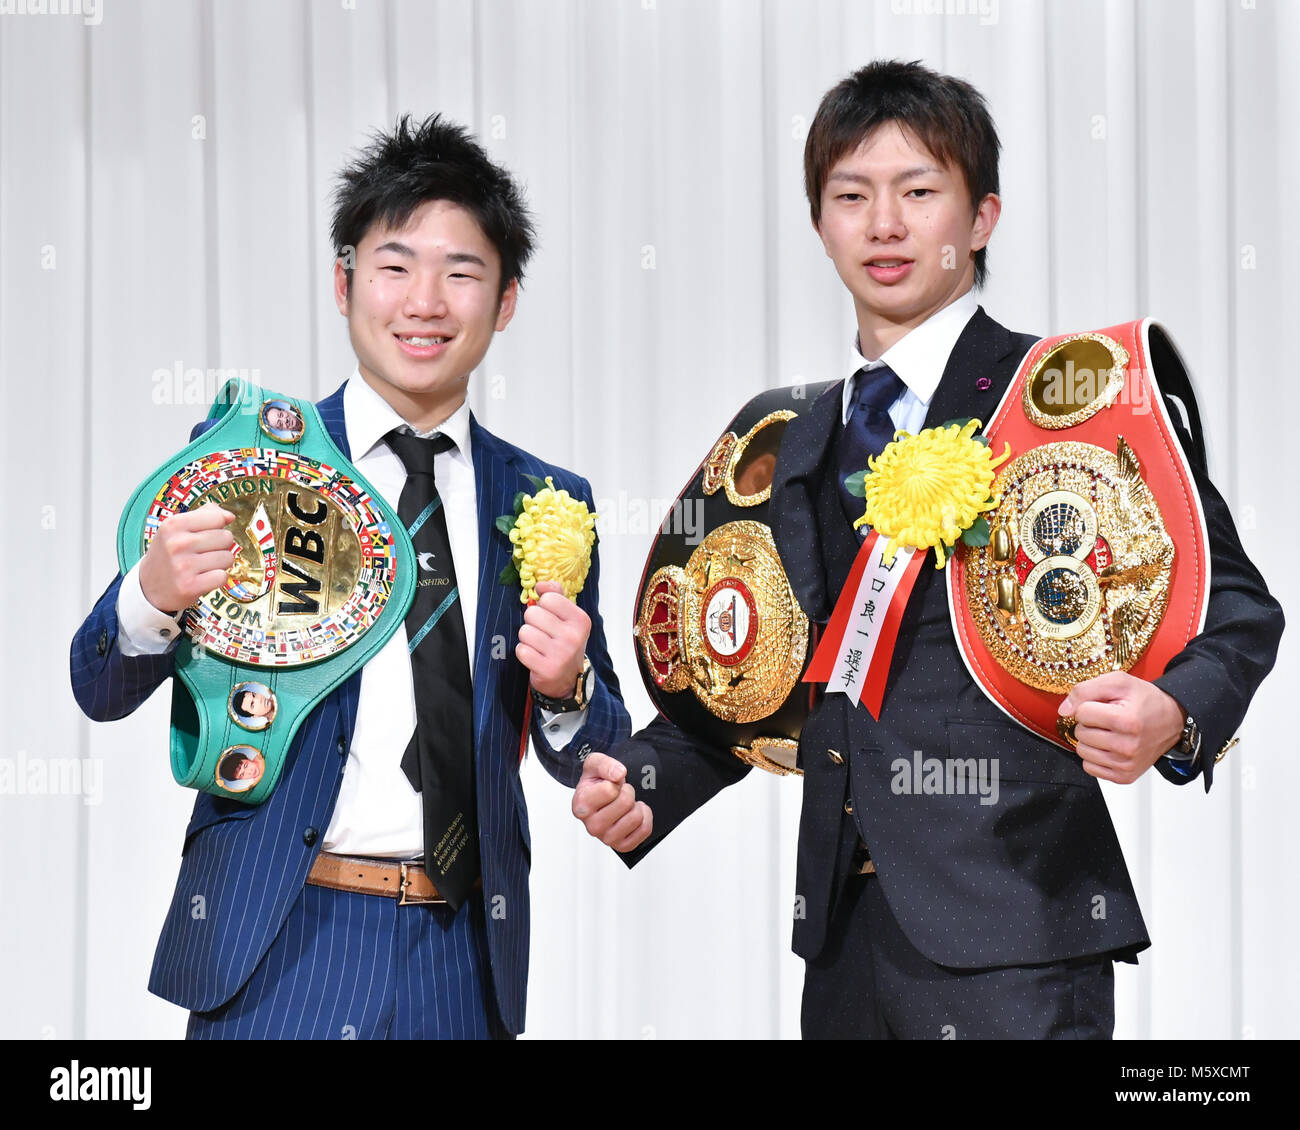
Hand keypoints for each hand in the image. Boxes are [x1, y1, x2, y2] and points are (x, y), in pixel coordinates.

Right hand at [139, 504, 236, 613]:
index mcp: (173, 524)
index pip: (218, 518)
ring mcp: (183, 566)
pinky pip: (223, 576)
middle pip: (226, 537)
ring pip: (227, 557)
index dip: (218, 527)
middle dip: (221, 545)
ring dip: (221, 563)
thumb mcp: (178, 528)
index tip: (207, 534)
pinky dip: (218, 578)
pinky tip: (204, 577)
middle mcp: (177, 543)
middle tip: (204, 553)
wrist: (148, 586)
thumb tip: (229, 516)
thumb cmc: (169, 554)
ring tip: (203, 565)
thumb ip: (205, 515)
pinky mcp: (189, 586)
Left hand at [516, 580, 590, 698]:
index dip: (543, 606)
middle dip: (532, 622)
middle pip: (532, 614)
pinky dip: (524, 653)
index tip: (550, 616)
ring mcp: (561, 654)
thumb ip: (556, 595)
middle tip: (542, 633)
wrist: (568, 679)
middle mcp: (573, 637)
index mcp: (580, 620)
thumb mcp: (568, 618)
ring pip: (524, 632)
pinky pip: (521, 650)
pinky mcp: (547, 669)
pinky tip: (535, 657)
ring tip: (538, 645)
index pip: (548, 599)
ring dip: (527, 638)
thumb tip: (540, 585)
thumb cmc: (565, 643)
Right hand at [572, 753, 652, 851]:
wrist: (600, 795)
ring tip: (625, 804)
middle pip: (625, 802)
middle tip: (619, 793)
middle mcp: (592, 826)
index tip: (609, 784)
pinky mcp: (622, 846)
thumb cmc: (596, 782)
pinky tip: (633, 813)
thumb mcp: (595, 763)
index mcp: (581, 807)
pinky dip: (645, 817)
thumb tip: (618, 774)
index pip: (609, 790)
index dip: (615, 782)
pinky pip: (645, 829)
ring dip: (635, 805)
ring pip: (636, 817)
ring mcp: (607, 838)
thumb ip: (605, 764)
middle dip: (627, 792)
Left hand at [1058, 671, 1186, 783]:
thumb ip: (1085, 690)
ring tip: (1109, 732)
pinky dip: (1095, 756)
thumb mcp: (1118, 682)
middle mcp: (1127, 746)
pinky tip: (1109, 747)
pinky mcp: (1124, 776)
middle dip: (1089, 723)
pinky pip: (1090, 768)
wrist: (1172, 720)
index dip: (1089, 706)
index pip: (1082, 713)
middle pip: (1080, 733)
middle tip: (1108, 719)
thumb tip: (1064, 710)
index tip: (1104, 706)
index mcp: (1126, 721)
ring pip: (1082, 751)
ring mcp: (1126, 764)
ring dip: (1090, 740)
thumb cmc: (1144, 700)